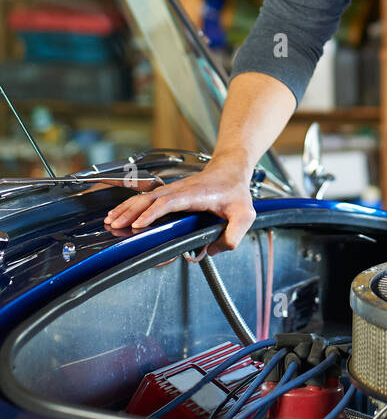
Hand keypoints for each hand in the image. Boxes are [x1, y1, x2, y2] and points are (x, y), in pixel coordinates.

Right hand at [103, 157, 255, 253]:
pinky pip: (146, 198)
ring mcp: (173, 190)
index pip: (168, 202)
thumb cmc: (236, 190)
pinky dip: (131, 205)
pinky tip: (120, 213)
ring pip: (144, 197)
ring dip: (126, 208)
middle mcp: (180, 190)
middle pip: (149, 199)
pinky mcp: (170, 193)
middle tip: (115, 225)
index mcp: (195, 194)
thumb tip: (212, 250)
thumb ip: (233, 236)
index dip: (152, 213)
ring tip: (111, 221)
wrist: (231, 168)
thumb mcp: (244, 215)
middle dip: (130, 212)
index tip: (137, 225)